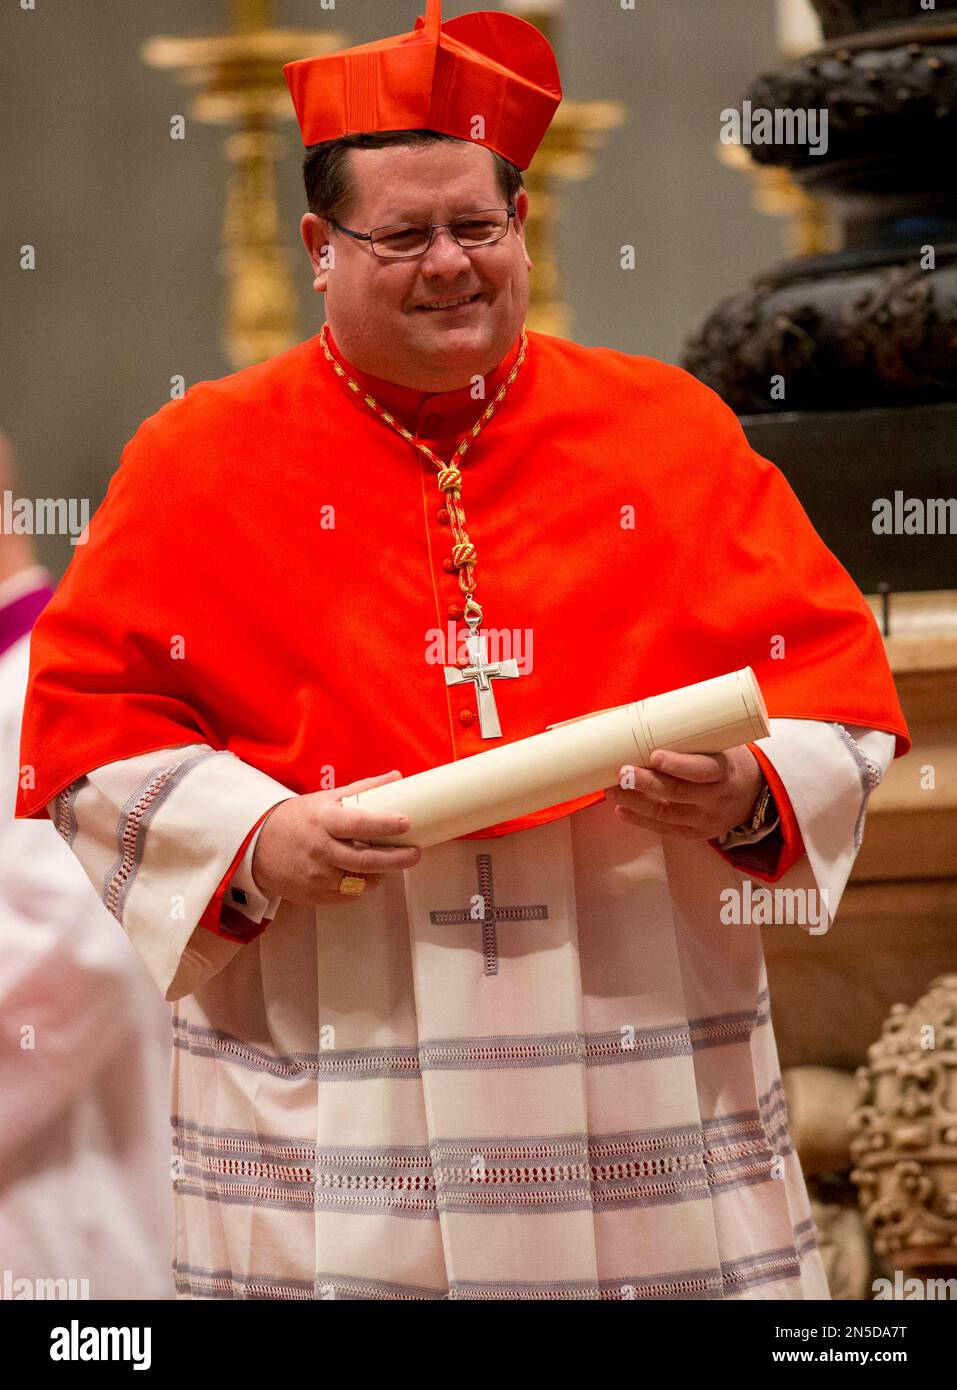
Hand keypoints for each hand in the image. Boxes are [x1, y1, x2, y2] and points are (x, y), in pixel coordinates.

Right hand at [251, 770, 420, 905]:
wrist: (257, 846)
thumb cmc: (298, 819)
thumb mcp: (325, 799)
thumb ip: (363, 789)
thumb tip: (396, 777)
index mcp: (323, 821)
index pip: (359, 824)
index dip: (385, 825)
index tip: (406, 823)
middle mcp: (320, 849)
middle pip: (365, 859)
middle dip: (396, 859)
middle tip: (414, 853)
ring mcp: (316, 876)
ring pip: (360, 881)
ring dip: (380, 874)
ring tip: (390, 863)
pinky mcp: (314, 895)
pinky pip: (348, 894)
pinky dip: (362, 885)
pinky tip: (367, 874)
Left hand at [605, 745, 763, 840]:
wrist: (751, 794)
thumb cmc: (724, 760)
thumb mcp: (718, 745)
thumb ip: (687, 736)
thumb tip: (641, 714)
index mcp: (724, 771)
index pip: (701, 770)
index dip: (677, 764)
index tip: (653, 754)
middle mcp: (716, 798)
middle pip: (678, 793)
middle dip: (646, 782)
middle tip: (621, 772)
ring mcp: (706, 820)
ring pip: (666, 813)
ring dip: (634, 802)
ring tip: (611, 789)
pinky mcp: (696, 834)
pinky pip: (665, 829)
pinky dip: (640, 820)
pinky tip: (621, 810)